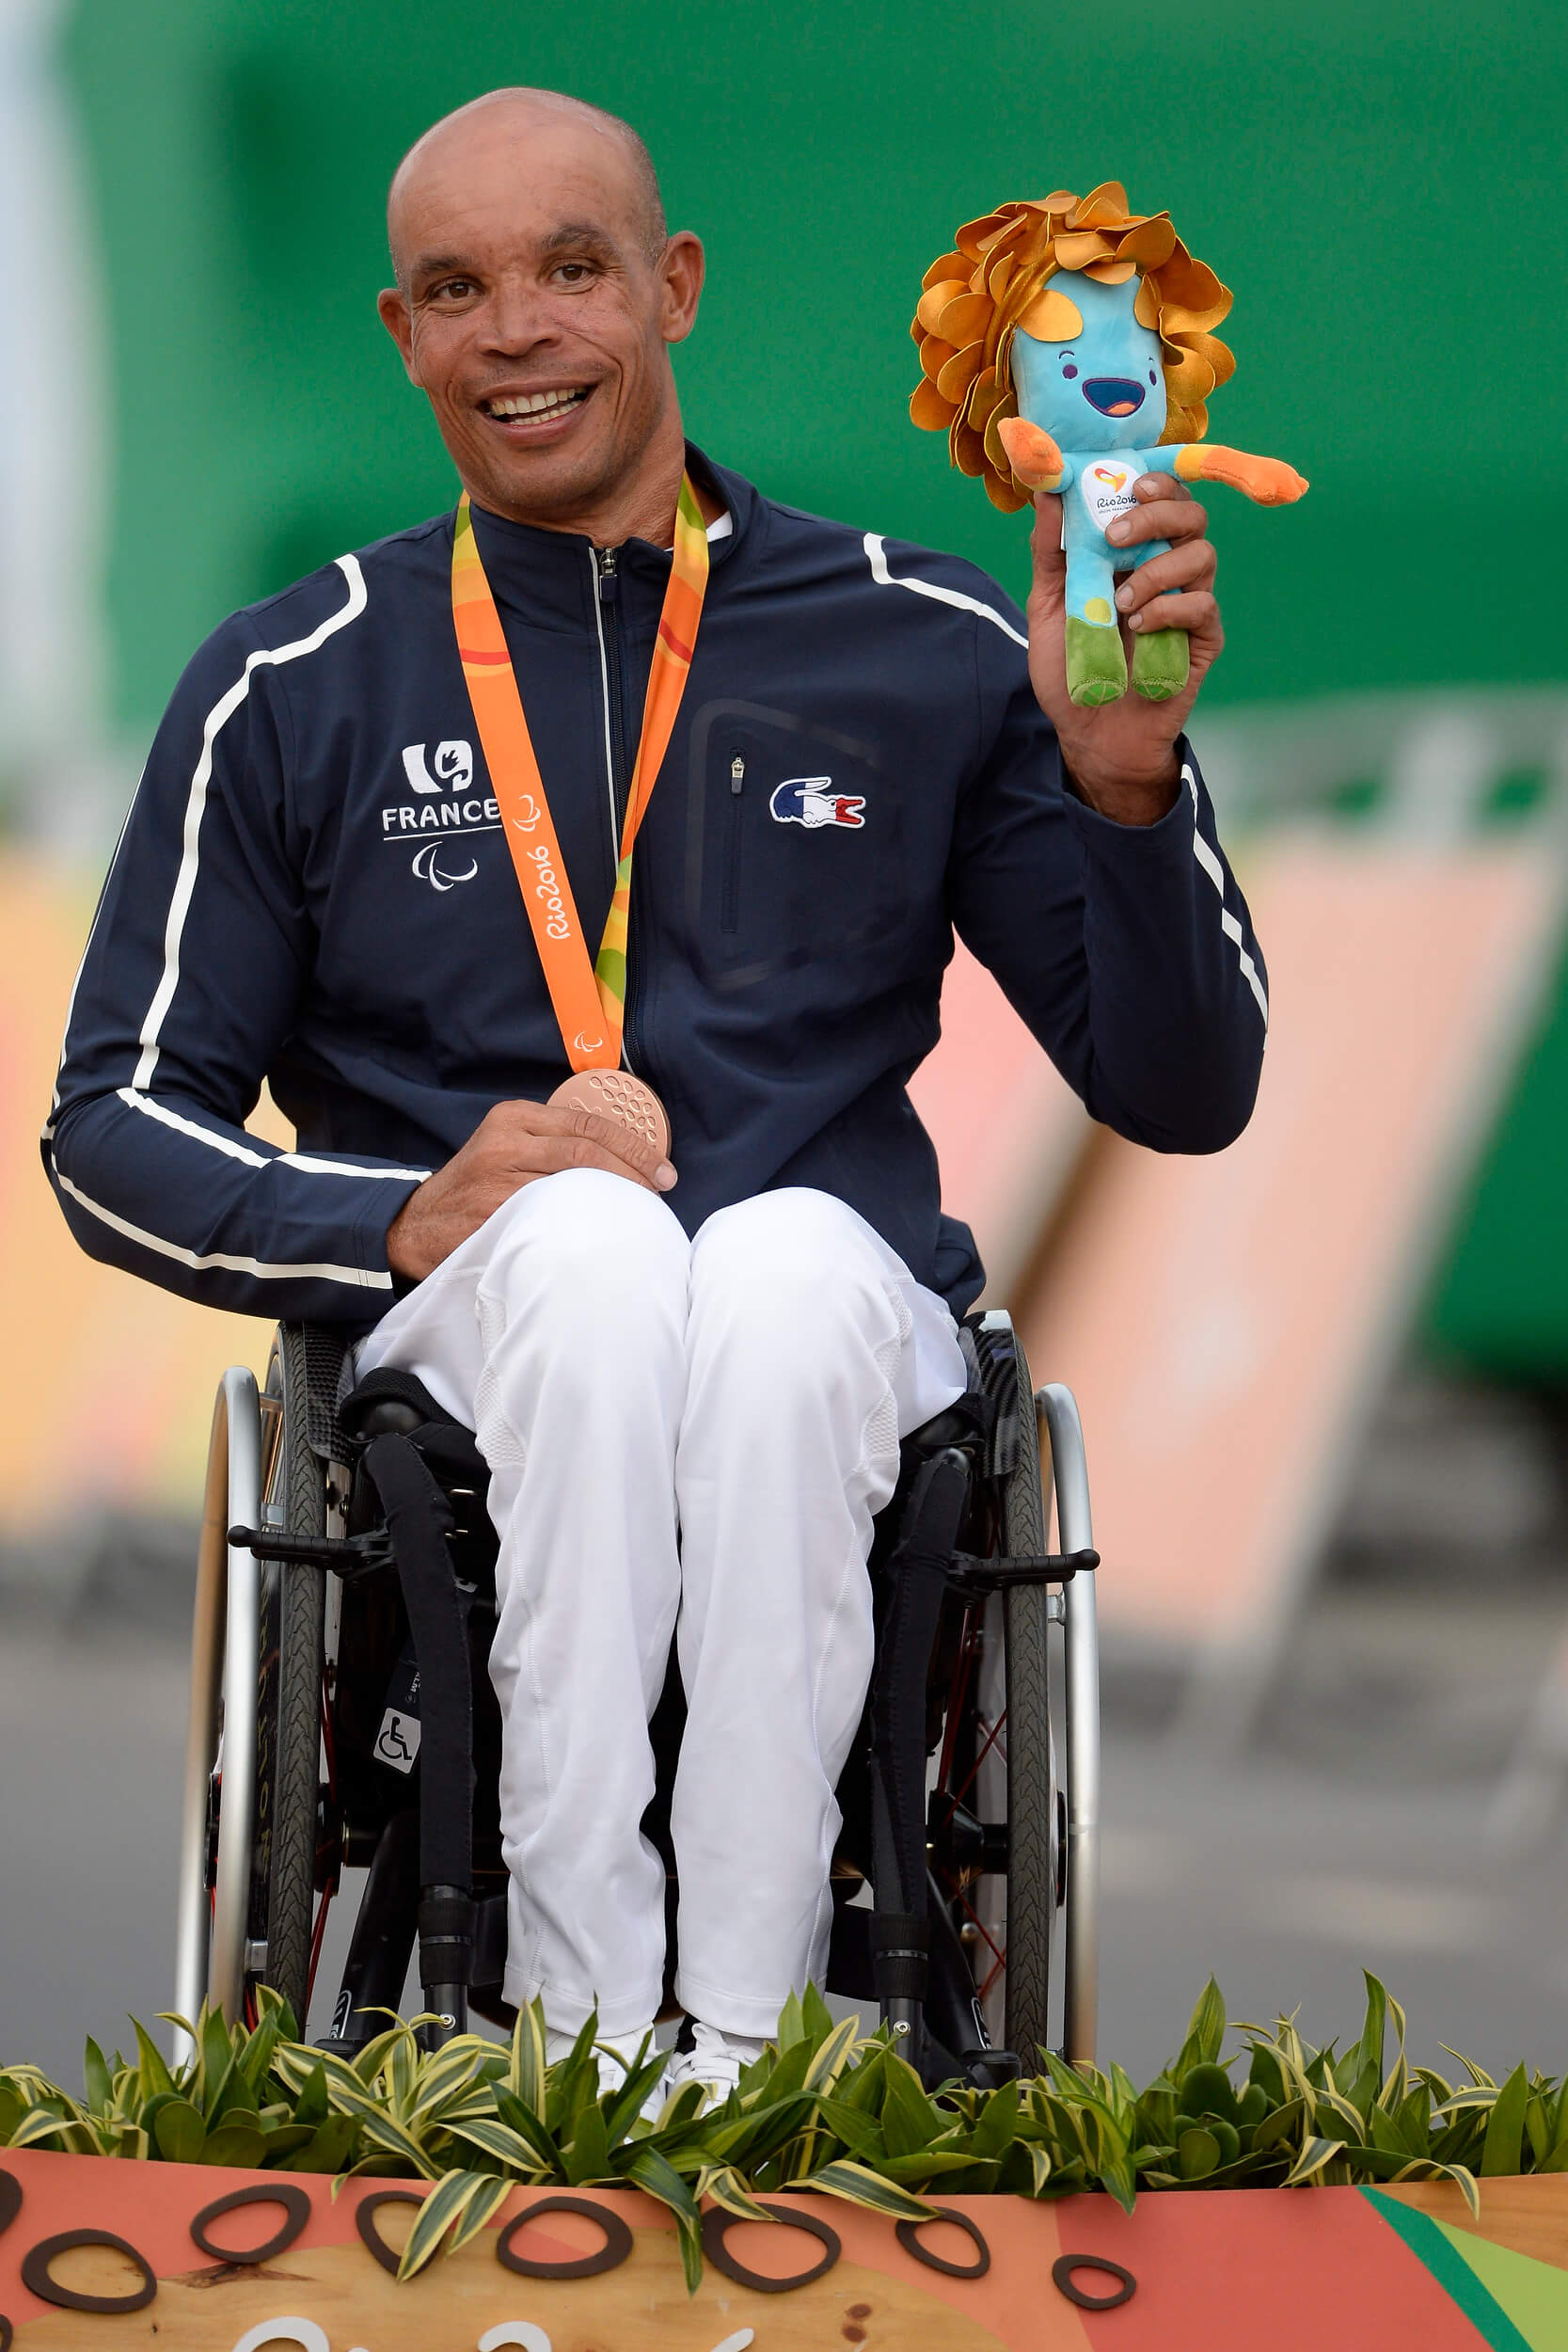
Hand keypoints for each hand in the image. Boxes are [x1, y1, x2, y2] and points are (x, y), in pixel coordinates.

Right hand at [386, 1097, 676, 1283]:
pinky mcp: (492, 1213)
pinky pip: (550, 1215)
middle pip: (585, 1149)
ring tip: (641, 1211)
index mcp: (514, 1117)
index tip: (662, 1168)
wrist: (419, 1225)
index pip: (587, 1124)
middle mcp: (505, 1140)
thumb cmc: (476, 1187)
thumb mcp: (506, 1148)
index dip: (632, 1146)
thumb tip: (623, 1158)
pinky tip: (605, 1231)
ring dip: (614, 1197)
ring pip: (572, 1181)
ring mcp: (497, 1178)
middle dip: (633, 1170)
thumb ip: (551, 1144)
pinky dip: (583, 1222)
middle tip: (661, 1190)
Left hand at [1026, 474, 1222, 822]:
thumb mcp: (1047, 604)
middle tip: (1117, 535)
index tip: (1130, 484)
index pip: (1162, 498)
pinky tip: (1139, 626)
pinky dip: (1169, 609)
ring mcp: (1190, 603)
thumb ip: (1049, 550)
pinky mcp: (1203, 641)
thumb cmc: (1072, 666)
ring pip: (1203, 555)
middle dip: (1157, 514)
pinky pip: (1203, 607)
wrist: (1088, 732)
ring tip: (1121, 600)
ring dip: (1158, 569)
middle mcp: (1169, 570)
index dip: (1155, 482)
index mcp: (1137, 551)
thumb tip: (1045, 490)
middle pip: (1190, 515)